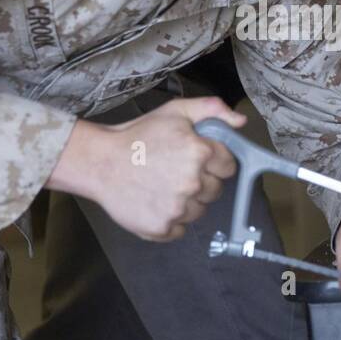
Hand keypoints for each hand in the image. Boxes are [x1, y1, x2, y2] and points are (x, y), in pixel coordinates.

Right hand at [47, 97, 245, 241]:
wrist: (100, 162)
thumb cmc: (137, 136)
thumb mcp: (174, 112)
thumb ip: (211, 110)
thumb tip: (241, 121)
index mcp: (199, 153)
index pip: (229, 166)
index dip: (215, 162)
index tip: (199, 160)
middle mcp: (192, 183)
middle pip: (215, 190)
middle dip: (201, 181)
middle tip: (176, 171)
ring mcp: (177, 208)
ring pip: (199, 211)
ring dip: (187, 202)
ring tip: (162, 185)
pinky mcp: (162, 228)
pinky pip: (180, 228)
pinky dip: (171, 220)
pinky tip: (155, 201)